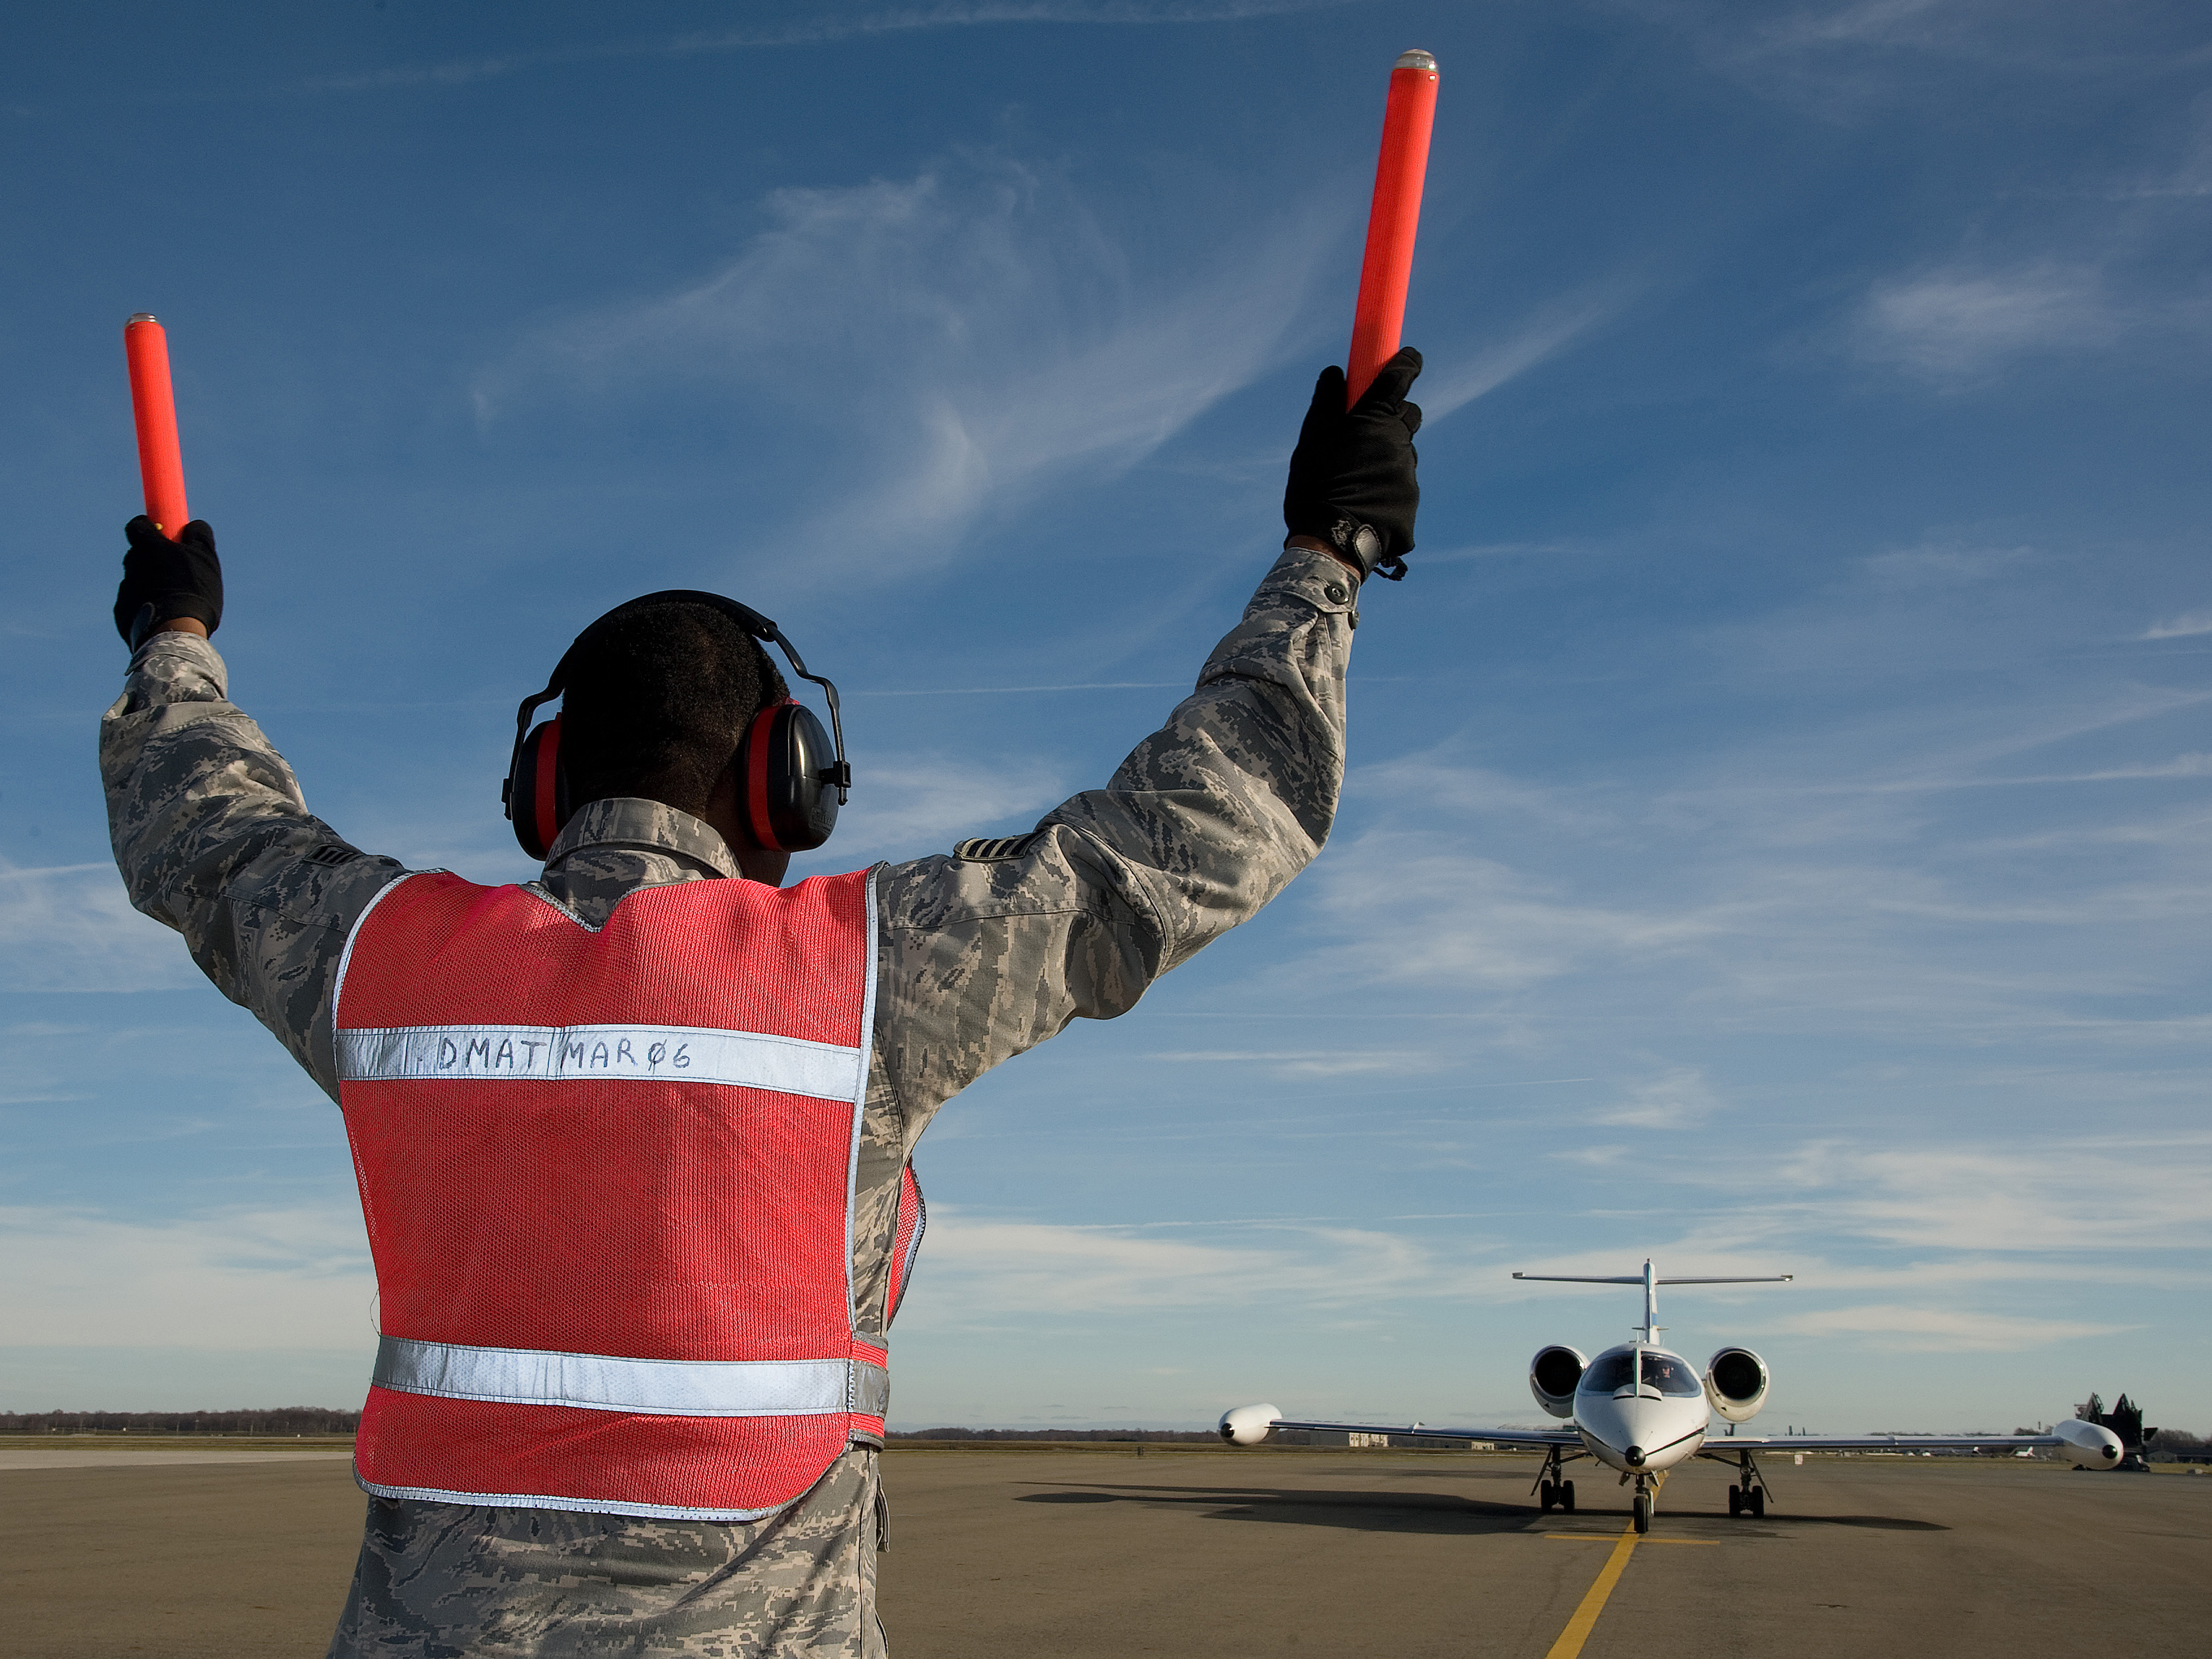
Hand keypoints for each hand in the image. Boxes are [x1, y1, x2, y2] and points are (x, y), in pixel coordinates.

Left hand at [114, 516, 222, 647]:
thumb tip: (193, 525)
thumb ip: (199, 537)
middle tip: (175, 572)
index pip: (137, 526)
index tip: (159, 532)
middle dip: (153, 559)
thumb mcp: (206, 559)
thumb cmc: (193, 591)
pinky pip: (133, 602)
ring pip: (136, 579)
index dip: (147, 526)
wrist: (175, 631)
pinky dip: (146, 604)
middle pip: (138, 554)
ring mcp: (125, 588)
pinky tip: (164, 615)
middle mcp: (132, 564)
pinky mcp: (122, 611)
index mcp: (149, 547)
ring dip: (151, 583)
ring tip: (173, 599)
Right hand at [1282, 347, 1421, 580]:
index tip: (1408, 357)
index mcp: (1375, 418)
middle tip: (1366, 429)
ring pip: (1403, 450)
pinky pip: (1402, 482)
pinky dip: (1387, 483)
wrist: (1332, 540)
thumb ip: (1327, 402)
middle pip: (1408, 414)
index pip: (1400, 376)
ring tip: (1357, 476)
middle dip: (1393, 414)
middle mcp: (1398, 440)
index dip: (1407, 362)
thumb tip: (1337, 372)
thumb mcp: (1312, 439)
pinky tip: (1364, 499)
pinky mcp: (1411, 499)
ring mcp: (1408, 470)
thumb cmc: (1317, 484)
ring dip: (1387, 452)